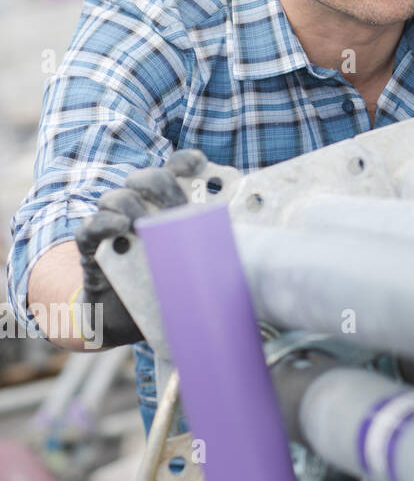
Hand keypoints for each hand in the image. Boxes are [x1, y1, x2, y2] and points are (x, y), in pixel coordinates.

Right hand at [72, 149, 208, 347]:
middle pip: (146, 180)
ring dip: (129, 204)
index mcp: (169, 205)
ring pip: (116, 198)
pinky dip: (103, 224)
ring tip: (142, 222)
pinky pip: (90, 229)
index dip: (185, 163)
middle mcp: (142, 209)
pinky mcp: (93, 249)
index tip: (198, 164)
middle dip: (158, 183)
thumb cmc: (171, 283)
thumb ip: (221, 244)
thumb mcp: (200, 262)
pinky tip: (118, 227)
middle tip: (170, 199)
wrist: (130, 317)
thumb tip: (257, 235)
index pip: (175, 171)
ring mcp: (115, 227)